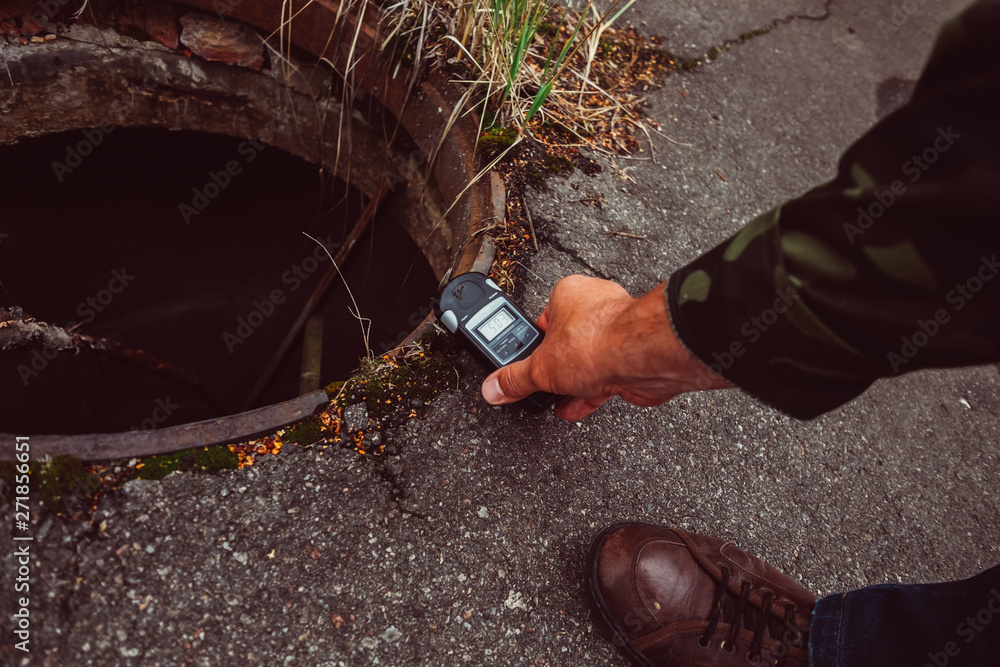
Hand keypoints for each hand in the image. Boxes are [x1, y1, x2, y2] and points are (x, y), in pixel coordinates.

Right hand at [480, 275, 731, 420]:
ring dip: (573, 382)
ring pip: (588, 360)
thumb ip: (515, 379)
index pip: (543, 317)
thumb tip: (494, 387)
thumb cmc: (598, 342)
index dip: (533, 342)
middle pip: (567, 340)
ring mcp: (617, 333)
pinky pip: (605, 376)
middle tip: (541, 383)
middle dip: (555, 365)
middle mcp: (595, 307)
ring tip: (556, 399)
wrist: (644, 358)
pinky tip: (574, 408)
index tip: (524, 362)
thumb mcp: (541, 368)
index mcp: (569, 294)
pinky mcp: (632, 357)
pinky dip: (589, 394)